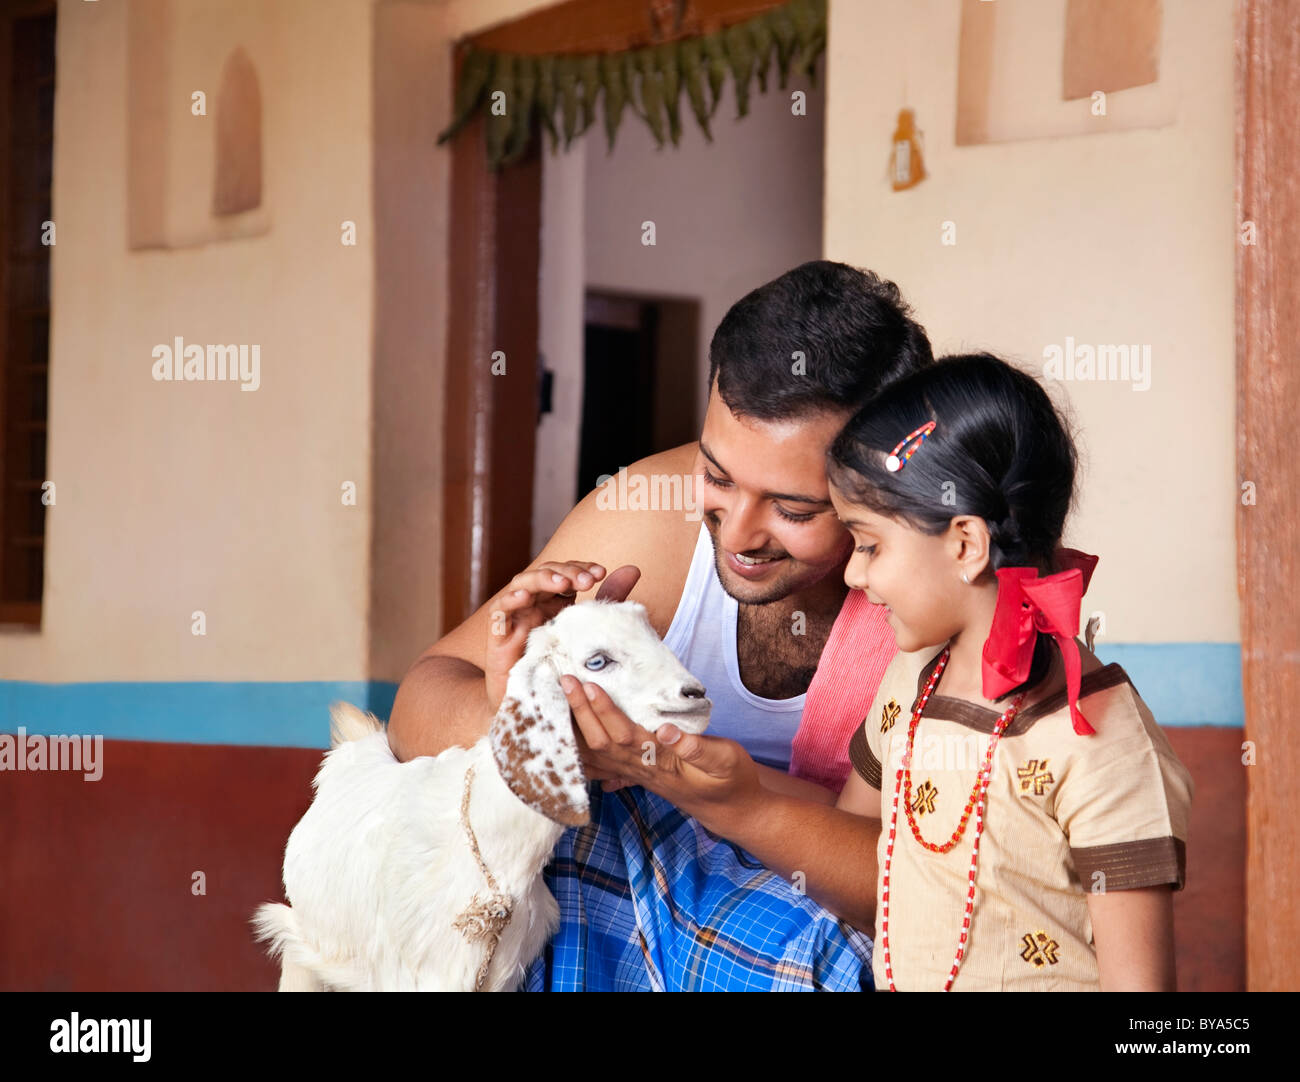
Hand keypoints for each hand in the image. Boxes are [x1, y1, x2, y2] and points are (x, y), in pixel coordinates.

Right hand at [483, 563, 640, 709]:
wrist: (535, 715)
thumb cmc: (564, 675)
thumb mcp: (591, 636)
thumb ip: (609, 602)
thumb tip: (634, 569)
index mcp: (556, 604)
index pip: (566, 573)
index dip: (580, 568)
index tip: (601, 573)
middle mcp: (535, 607)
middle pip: (545, 574)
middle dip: (566, 572)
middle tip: (587, 580)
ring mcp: (516, 620)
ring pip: (521, 585)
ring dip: (541, 579)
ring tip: (561, 581)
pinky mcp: (498, 639)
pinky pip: (499, 612)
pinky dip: (510, 600)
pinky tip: (525, 596)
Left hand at [560, 675, 762, 833]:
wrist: (730, 809)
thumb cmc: (730, 780)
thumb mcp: (725, 761)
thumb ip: (697, 747)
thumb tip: (667, 730)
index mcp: (662, 761)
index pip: (625, 734)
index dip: (605, 710)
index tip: (588, 685)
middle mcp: (642, 769)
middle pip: (602, 742)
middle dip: (581, 711)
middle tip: (565, 680)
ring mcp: (636, 775)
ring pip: (596, 754)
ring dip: (575, 728)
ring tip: (557, 701)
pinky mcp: (636, 775)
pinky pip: (600, 765)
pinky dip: (579, 752)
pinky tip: (564, 740)